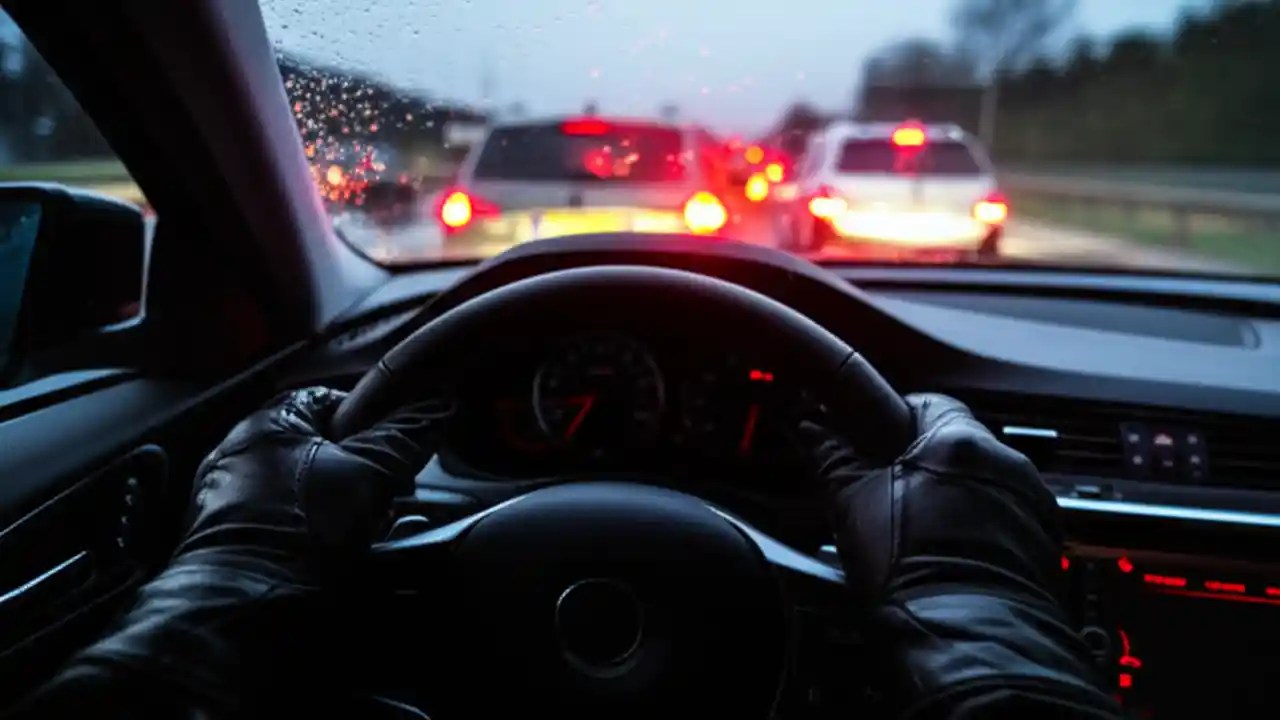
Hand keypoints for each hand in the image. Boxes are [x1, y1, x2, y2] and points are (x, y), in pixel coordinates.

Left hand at [14, 387, 449, 716]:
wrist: (246, 605)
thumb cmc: (301, 529)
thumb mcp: (371, 474)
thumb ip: (406, 435)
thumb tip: (441, 405)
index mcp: (268, 420)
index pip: (330, 399)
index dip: (371, 421)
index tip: (394, 447)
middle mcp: (238, 451)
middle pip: (315, 444)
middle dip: (354, 466)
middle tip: (383, 492)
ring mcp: (224, 496)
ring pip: (297, 484)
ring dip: (331, 501)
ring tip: (359, 527)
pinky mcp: (222, 538)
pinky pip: (276, 518)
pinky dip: (304, 529)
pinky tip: (325, 550)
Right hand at [798, 393, 1062, 604]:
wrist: (971, 650)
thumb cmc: (916, 584)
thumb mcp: (852, 508)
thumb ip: (827, 452)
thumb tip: (802, 419)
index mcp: (957, 442)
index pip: (916, 400)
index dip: (882, 419)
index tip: (861, 434)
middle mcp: (1005, 464)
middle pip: (950, 442)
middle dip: (914, 462)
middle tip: (878, 494)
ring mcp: (1030, 506)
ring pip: (977, 482)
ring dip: (947, 496)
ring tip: (911, 535)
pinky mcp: (1042, 545)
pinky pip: (1004, 519)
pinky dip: (976, 530)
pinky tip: (944, 556)